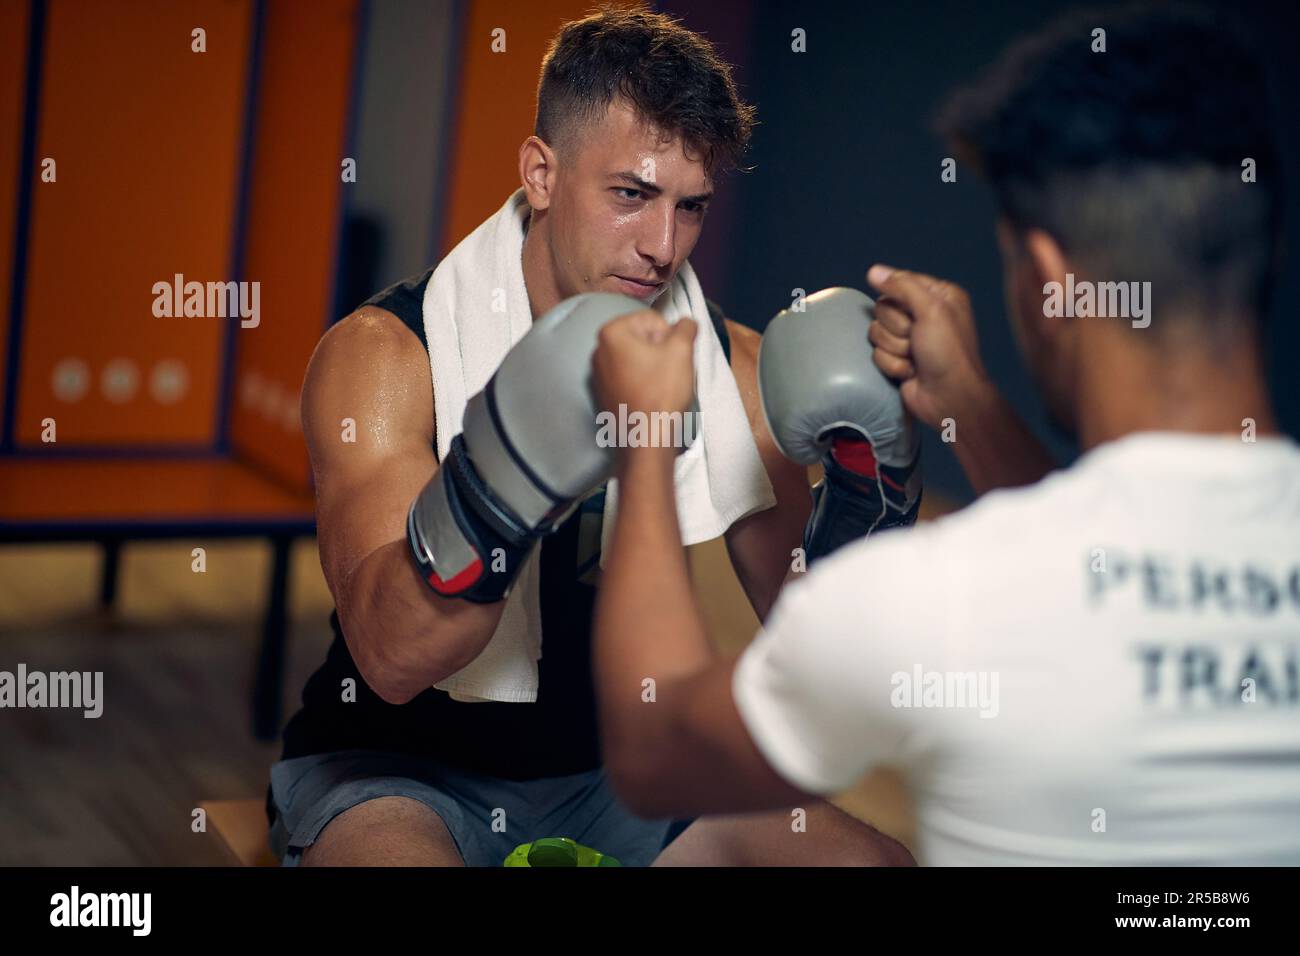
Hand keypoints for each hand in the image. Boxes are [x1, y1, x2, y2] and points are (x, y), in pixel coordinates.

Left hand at [591, 310, 696, 443]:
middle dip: (659, 350)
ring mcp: (597, 373)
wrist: (646, 439)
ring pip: (636, 358)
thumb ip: (686, 327)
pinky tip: (650, 397)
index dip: (669, 336)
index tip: (672, 358)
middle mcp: (597, 350)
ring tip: (660, 386)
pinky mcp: (602, 393)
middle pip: (641, 337)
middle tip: (668, 372)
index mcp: (611, 333)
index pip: (652, 319)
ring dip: (652, 366)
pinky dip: (641, 382)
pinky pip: (628, 377)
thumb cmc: (661, 393)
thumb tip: (686, 323)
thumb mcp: (682, 351)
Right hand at [866, 264, 989, 429]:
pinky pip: (877, 354)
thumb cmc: (947, 352)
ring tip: (916, 358)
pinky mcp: (897, 359)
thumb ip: (902, 286)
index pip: (899, 283)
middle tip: (916, 339)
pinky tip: (911, 372)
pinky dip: (893, 365)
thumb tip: (873, 271)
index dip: (899, 300)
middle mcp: (923, 314)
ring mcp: (909, 338)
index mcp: (938, 296)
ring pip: (877, 332)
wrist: (949, 397)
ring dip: (895, 348)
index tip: (913, 314)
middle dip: (897, 328)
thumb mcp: (931, 311)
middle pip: (883, 308)